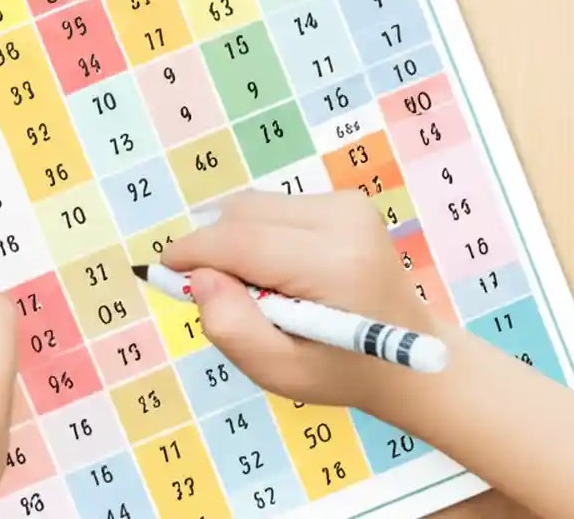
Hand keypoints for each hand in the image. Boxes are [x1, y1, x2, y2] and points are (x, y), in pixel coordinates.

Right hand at [161, 191, 440, 410]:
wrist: (410, 360)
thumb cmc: (344, 372)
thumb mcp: (280, 372)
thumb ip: (232, 327)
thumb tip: (197, 278)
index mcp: (334, 262)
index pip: (240, 240)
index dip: (191, 252)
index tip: (162, 272)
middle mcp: (344, 219)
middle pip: (241, 215)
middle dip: (212, 249)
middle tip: (218, 295)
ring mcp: (346, 205)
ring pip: (251, 207)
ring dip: (233, 242)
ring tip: (256, 290)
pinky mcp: (343, 201)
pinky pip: (270, 209)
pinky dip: (255, 237)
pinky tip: (276, 273)